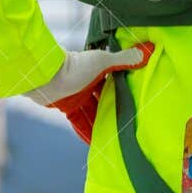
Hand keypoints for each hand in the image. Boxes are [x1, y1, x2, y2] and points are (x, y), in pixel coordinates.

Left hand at [25, 44, 155, 142]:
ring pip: (94, 112)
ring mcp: (77, 95)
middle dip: (115, 109)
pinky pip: (81, 122)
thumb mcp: (102, 61)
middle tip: (130, 123)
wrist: (43, 77)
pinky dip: (87, 132)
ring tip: (117, 138)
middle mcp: (88, 82)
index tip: (138, 99)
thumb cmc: (73, 66)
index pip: (115, 80)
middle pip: (105, 98)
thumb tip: (148, 50)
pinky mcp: (67, 107)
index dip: (125, 89)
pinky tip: (96, 142)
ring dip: (103, 123)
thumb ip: (124, 59)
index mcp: (97, 69)